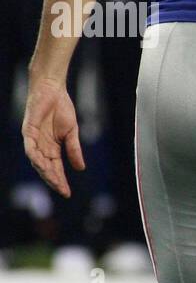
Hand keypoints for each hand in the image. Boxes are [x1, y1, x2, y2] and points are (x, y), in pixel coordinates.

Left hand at [22, 78, 84, 198]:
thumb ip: (74, 150)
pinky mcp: (28, 131)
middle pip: (46, 168)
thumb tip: (81, 169)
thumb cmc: (61, 109)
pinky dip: (35, 156)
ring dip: (45, 171)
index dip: (60, 180)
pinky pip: (30, 147)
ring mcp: (34, 139)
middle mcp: (41, 147)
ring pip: (37, 161)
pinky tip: (42, 164)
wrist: (53, 90)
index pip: (55, 168)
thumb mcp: (72, 132)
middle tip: (62, 190)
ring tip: (54, 180)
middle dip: (53, 180)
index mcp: (52, 148)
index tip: (67, 193)